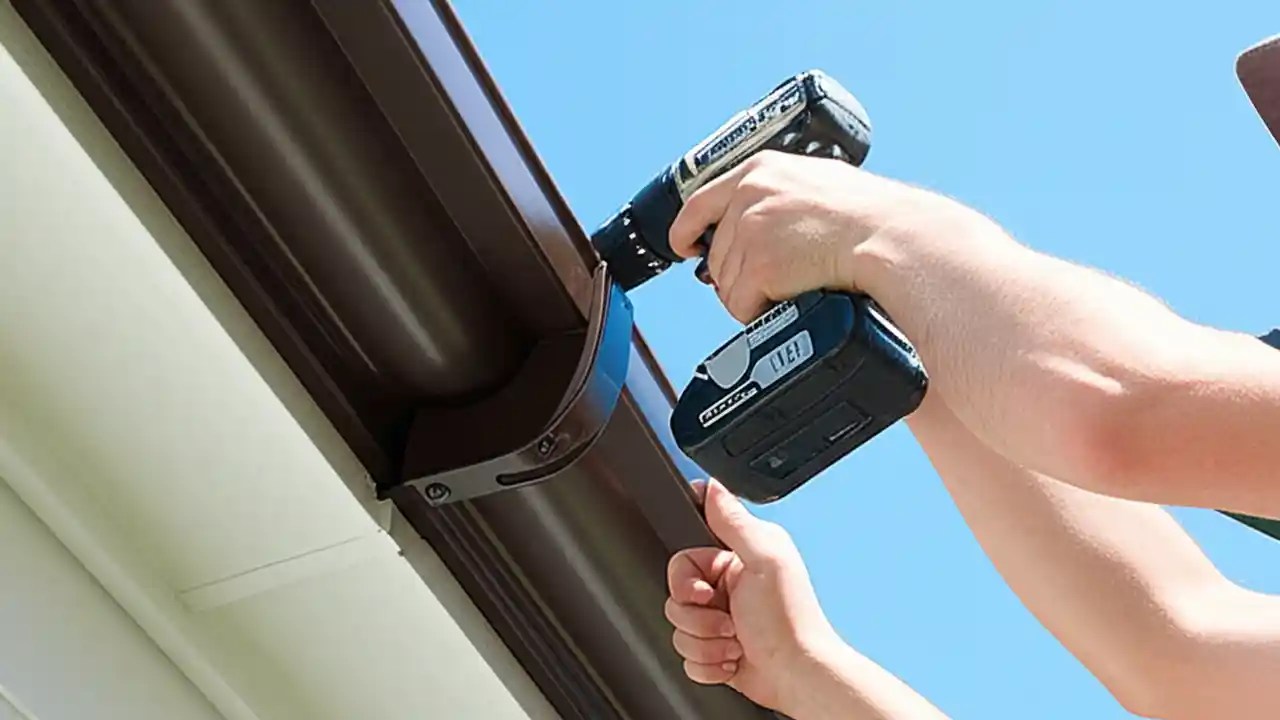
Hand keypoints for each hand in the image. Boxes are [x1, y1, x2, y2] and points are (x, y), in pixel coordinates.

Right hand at [665, 479, 840, 713]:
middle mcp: (726, 587)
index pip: (684, 557)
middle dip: (698, 616)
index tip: (705, 590)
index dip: (687, 578)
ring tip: (735, 641)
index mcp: (736, 558)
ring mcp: (719, 620)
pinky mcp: (714, 650)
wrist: (796, 678)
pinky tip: (733, 658)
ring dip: (706, 642)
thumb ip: (735, 521)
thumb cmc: (790, 622)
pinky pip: (686, 656)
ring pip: (679, 628)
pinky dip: (708, 663)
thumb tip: (712, 485)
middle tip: (727, 619)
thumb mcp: (765, 560)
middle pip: (676, 597)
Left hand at [668, 150, 968, 322]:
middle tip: (774, 281)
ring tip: (792, 286)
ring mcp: (751, 228)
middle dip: (737, 274)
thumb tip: (756, 222)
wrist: (893, 237)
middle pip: (715, 252)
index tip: (685, 246)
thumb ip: (779, 197)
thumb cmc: (870, 217)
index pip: (700, 200)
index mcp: (761, 169)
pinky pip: (741, 305)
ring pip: (727, 282)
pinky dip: (762, 311)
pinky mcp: (760, 264)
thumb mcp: (817, 184)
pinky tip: (790, 298)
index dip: (688, 229)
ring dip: (752, 294)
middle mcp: (749, 194)